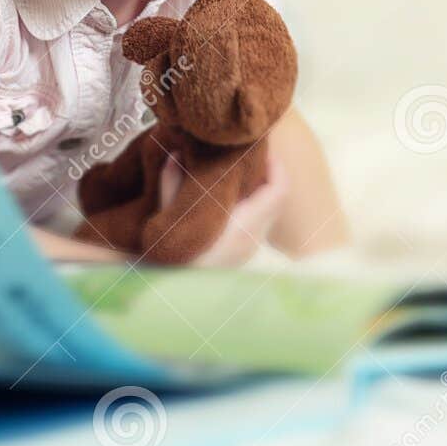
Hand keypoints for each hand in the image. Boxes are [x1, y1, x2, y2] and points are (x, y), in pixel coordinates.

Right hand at [157, 151, 289, 266]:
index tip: (262, 148)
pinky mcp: (244, 252)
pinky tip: (232, 194)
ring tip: (240, 170)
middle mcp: (253, 239)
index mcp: (242, 227)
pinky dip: (253, 203)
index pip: (278, 191)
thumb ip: (172, 183)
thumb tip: (177, 153)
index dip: (277, 165)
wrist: (174, 297)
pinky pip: (260, 220)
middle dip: (268, 172)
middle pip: (277, 197)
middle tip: (251, 153)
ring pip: (269, 209)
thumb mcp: (168, 217)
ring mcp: (251, 248)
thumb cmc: (173, 258)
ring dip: (261, 188)